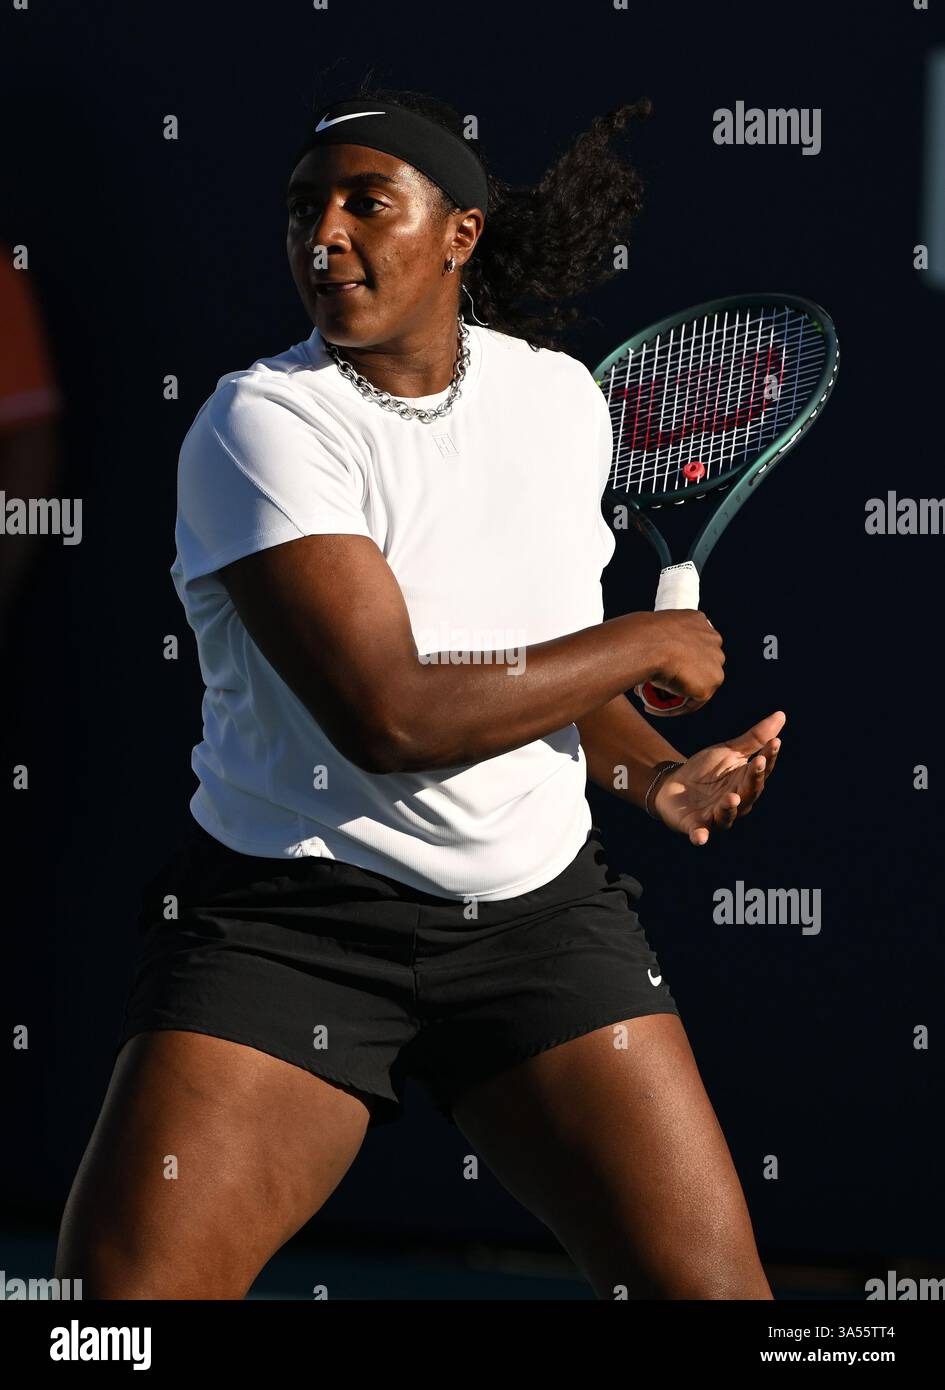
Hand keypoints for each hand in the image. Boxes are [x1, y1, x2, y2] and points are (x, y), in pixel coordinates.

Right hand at [645, 609, 725, 708]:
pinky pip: (692, 702)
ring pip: (696, 684)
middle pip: (699, 664)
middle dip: (682, 676)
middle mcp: (713, 639)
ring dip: (678, 694)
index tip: (658, 667)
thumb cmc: (639, 635)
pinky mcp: (709, 684)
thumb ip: (656, 637)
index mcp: (698, 620)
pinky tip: (655, 708)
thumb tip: (638, 650)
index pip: (694, 644)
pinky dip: (674, 708)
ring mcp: (715, 662)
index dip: (677, 658)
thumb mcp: (650, 627)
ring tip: (652, 701)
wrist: (647, 644)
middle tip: (656, 685)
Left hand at [652, 710, 785, 844]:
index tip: (775, 742)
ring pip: (727, 816)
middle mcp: (736, 803)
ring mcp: (715, 817)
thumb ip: (753, 739)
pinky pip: (699, 834)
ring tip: (732, 797)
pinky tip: (700, 838)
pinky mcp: (695, 826)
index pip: (761, 771)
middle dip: (753, 779)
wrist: (672, 786)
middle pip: (749, 793)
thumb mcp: (728, 752)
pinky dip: (700, 836)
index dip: (769, 757)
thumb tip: (781, 715)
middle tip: (757, 762)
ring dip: (730, 808)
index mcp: (745, 783)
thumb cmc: (706, 771)